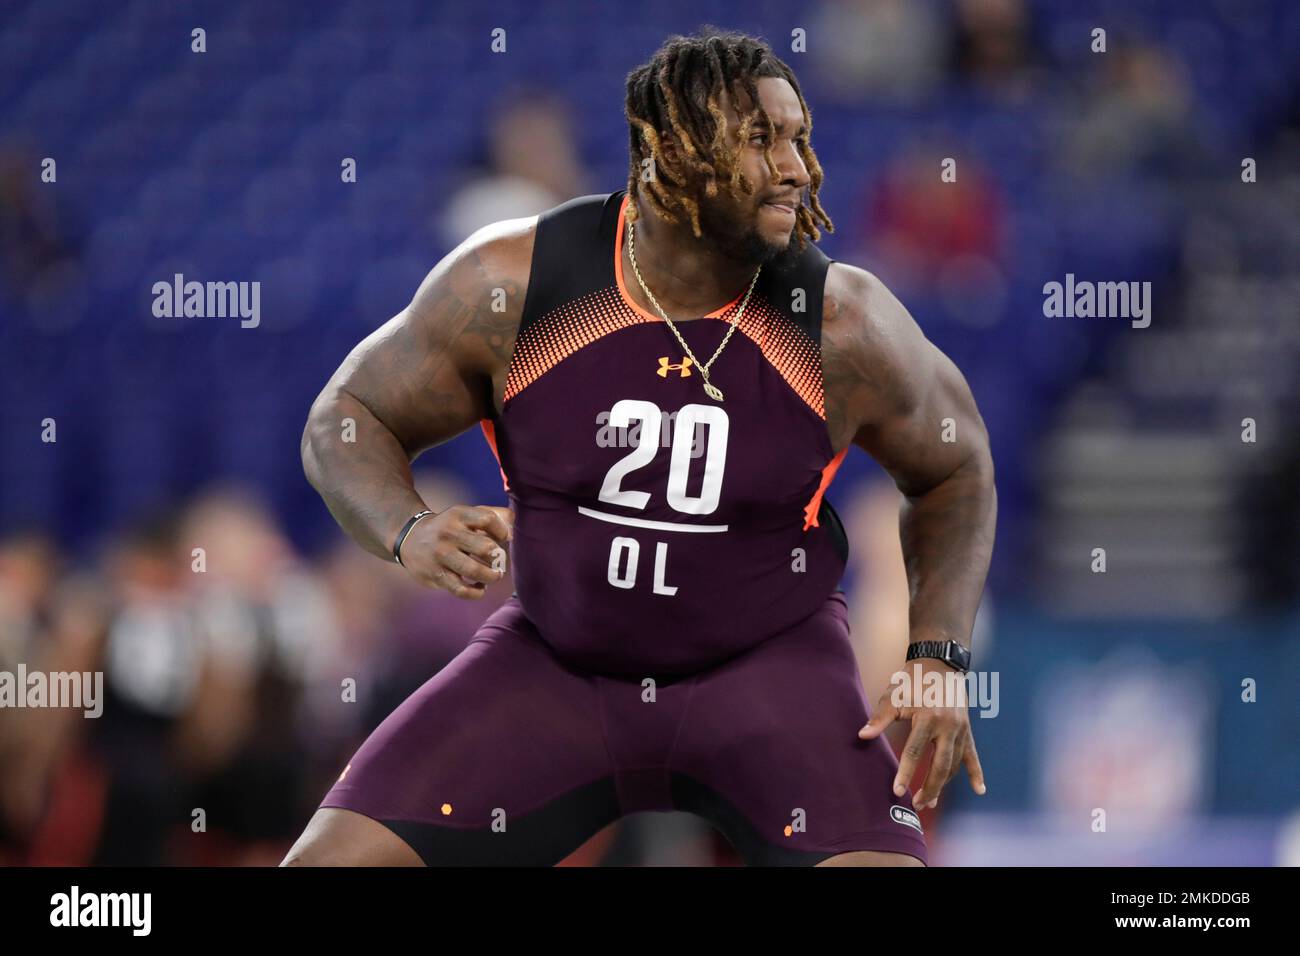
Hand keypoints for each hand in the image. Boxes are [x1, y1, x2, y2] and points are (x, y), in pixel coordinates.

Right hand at [397, 505, 512, 599]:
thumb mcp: (467, 514)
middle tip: (499, 561)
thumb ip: (494, 515)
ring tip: (495, 576)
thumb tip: (513, 529)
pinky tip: (480, 587)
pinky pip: (461, 589)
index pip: (488, 519)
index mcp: (458, 514)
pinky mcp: (436, 575)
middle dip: (499, 558)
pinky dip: (476, 592)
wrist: (410, 538)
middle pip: (485, 547)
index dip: (502, 531)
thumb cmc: (450, 527)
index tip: (504, 538)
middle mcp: (448, 533)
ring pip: (475, 570)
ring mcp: (441, 555)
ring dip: (492, 576)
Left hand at [858, 657, 986, 810]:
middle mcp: (948, 726)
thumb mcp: (894, 696)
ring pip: (954, 765)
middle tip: (917, 805)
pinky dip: (976, 774)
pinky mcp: (968, 732)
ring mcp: (961, 731)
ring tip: (930, 801)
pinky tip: (979, 790)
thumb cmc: (912, 680)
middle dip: (929, 788)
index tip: (897, 791)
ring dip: (943, 785)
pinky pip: (973, 756)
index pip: (915, 752)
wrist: (940, 665)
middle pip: (939, 765)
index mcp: (928, 717)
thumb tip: (862, 736)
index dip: (905, 773)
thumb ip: (879, 718)